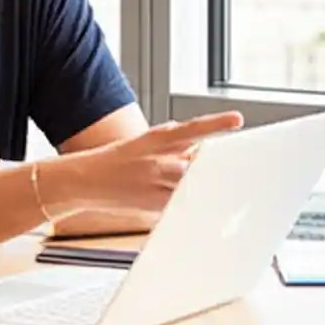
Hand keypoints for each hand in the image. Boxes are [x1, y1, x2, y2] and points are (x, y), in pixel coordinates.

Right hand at [61, 111, 242, 211]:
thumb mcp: (144, 141)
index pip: (194, 128)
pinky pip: (183, 203)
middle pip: (201, 162)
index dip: (217, 124)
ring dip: (202, 185)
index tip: (237, 119)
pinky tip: (184, 201)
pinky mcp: (157, 205)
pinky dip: (188, 201)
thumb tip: (201, 141)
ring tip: (199, 187)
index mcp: (157, 138)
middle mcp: (160, 160)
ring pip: (194, 185)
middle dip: (215, 165)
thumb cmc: (117, 160)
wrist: (87, 180)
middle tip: (231, 167)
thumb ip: (173, 141)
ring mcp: (160, 184)